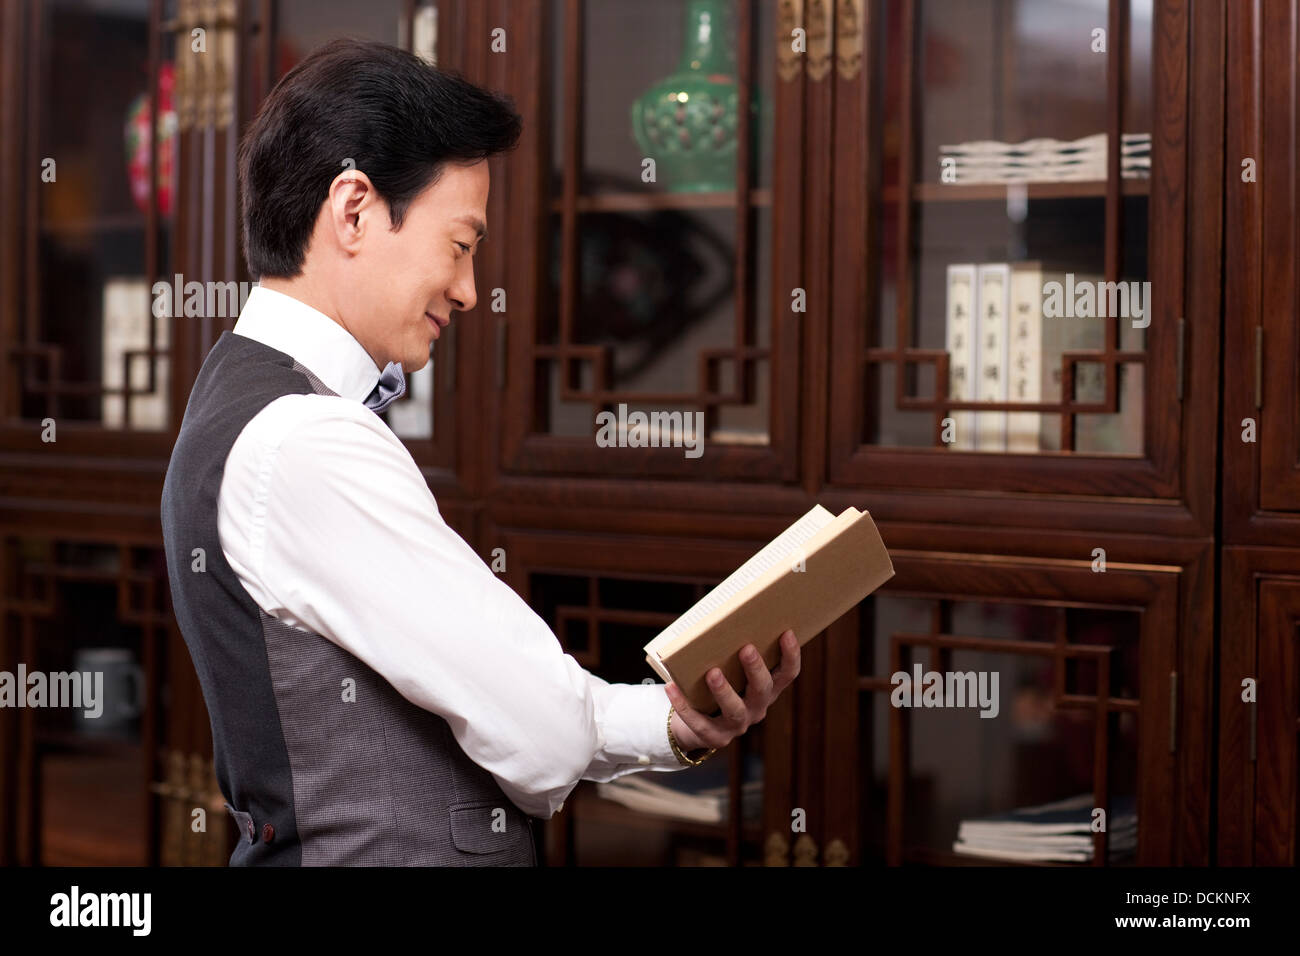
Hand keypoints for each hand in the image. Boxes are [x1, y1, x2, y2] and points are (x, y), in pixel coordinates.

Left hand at [666, 629, 799, 753]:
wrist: (696, 725)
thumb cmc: (715, 685)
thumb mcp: (730, 670)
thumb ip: (732, 651)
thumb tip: (721, 617)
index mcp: (766, 690)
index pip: (787, 674)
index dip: (790, 655)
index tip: (787, 632)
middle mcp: (757, 708)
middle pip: (762, 690)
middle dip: (755, 669)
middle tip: (746, 649)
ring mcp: (737, 725)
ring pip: (734, 710)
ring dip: (724, 691)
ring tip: (712, 672)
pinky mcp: (714, 737)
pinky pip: (698, 722)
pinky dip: (684, 705)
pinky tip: (672, 687)